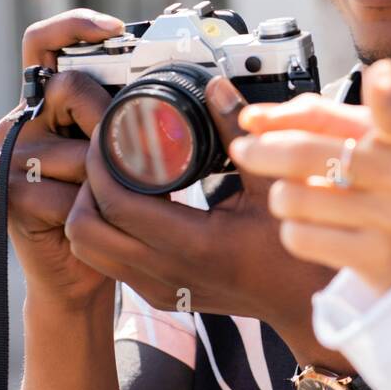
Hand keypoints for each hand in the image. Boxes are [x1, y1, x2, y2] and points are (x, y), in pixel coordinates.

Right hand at [0, 9, 122, 310]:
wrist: (94, 264)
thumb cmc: (126, 200)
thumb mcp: (145, 149)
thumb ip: (151, 114)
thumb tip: (209, 84)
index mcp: (53, 100)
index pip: (44, 42)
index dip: (74, 26)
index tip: (113, 28)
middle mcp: (25, 119)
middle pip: (66, 87)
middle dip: (111, 114)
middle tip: (138, 142)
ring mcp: (12, 155)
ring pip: (72, 142)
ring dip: (111, 169)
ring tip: (127, 189)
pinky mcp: (11, 193)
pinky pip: (62, 186)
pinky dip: (95, 200)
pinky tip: (103, 209)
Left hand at [63, 76, 340, 333]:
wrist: (304, 300)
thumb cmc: (297, 248)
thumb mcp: (272, 184)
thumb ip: (239, 135)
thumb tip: (216, 90)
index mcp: (195, 244)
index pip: (117, 205)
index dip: (100, 166)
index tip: (106, 137)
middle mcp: (169, 272)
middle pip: (86, 231)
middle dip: (86, 187)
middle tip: (105, 157)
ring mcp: (162, 289)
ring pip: (91, 251)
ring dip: (92, 212)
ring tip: (115, 181)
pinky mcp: (162, 296)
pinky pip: (111, 265)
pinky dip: (107, 233)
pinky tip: (134, 208)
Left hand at [229, 58, 390, 294]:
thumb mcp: (380, 137)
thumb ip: (323, 116)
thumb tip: (255, 119)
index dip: (386, 93)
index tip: (380, 75)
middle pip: (306, 153)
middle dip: (261, 150)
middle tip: (244, 148)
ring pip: (293, 198)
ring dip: (282, 195)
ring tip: (299, 195)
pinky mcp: (375, 257)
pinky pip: (300, 237)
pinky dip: (293, 228)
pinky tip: (313, 224)